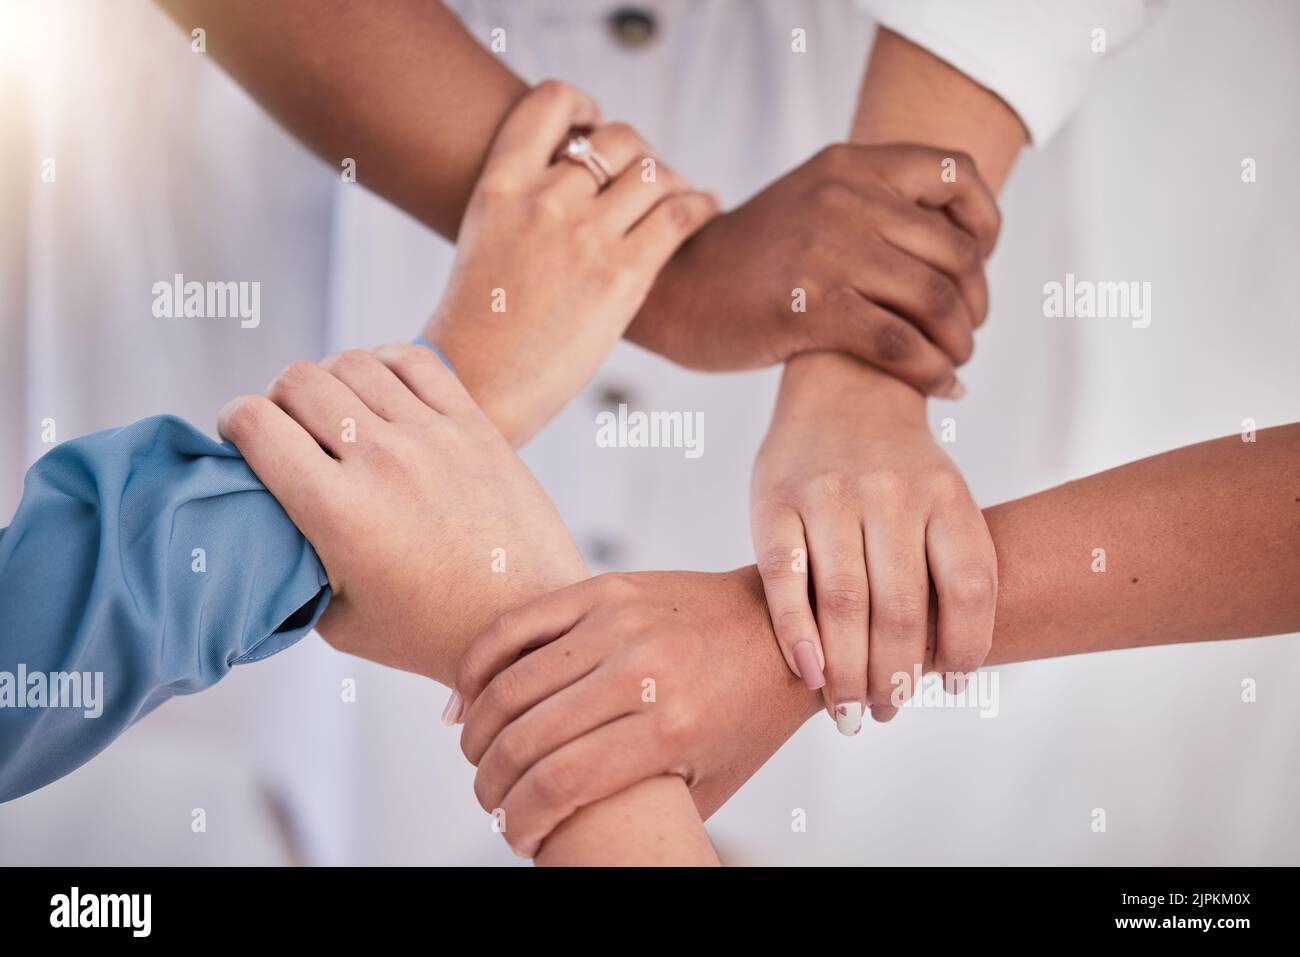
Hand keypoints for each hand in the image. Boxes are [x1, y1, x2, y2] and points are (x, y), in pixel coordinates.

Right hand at [218, 343, 586, 685]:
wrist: (526, 623)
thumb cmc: (430, 633)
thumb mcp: (337, 619)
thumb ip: (293, 565)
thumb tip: (263, 524)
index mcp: (336, 510)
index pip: (255, 423)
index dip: (233, 420)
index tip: (239, 434)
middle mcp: (381, 461)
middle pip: (299, 381)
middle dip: (278, 398)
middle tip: (288, 426)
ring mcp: (431, 436)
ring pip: (353, 362)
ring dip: (330, 379)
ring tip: (336, 410)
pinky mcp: (473, 425)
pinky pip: (414, 361)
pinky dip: (385, 364)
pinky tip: (383, 393)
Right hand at [424, 80, 718, 446]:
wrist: (478, 387)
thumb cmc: (480, 327)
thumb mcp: (485, 241)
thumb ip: (525, 203)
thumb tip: (579, 179)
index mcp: (501, 186)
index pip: (551, 103)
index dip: (584, 106)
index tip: (594, 129)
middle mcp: (544, 201)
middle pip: (618, 140)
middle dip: (639, 153)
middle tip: (645, 181)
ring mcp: (584, 237)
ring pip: (654, 172)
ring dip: (674, 180)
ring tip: (679, 198)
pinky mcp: (622, 276)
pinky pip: (680, 214)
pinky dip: (701, 204)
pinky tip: (707, 209)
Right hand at [451, 569, 818, 856]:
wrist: (778, 630)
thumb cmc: (744, 715)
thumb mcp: (709, 782)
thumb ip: (646, 809)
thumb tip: (578, 838)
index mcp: (670, 729)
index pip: (560, 785)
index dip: (520, 821)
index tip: (514, 836)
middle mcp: (641, 672)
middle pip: (526, 737)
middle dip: (491, 782)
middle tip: (488, 798)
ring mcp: (620, 624)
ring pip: (511, 684)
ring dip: (477, 731)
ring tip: (476, 756)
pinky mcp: (605, 590)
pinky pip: (518, 625)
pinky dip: (478, 664)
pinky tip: (467, 699)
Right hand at [627, 143, 999, 393]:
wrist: (674, 289)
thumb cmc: (752, 260)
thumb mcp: (812, 204)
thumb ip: (874, 208)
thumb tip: (960, 248)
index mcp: (851, 165)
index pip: (956, 173)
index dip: (985, 222)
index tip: (976, 263)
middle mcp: (845, 198)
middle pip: (955, 251)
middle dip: (975, 303)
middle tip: (967, 333)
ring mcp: (828, 251)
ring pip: (936, 301)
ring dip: (959, 343)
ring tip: (955, 364)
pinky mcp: (810, 308)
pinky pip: (900, 345)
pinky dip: (933, 373)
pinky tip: (942, 388)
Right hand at [751, 351, 996, 731]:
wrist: (841, 387)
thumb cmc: (897, 469)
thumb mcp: (943, 496)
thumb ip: (945, 564)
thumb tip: (946, 669)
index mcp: (946, 495)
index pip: (969, 588)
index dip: (965, 648)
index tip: (950, 687)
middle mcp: (891, 491)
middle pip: (901, 607)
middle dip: (895, 677)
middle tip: (883, 713)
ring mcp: (830, 493)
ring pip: (843, 601)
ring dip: (847, 671)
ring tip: (848, 710)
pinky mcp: (775, 498)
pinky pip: (783, 577)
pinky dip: (795, 633)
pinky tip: (808, 672)